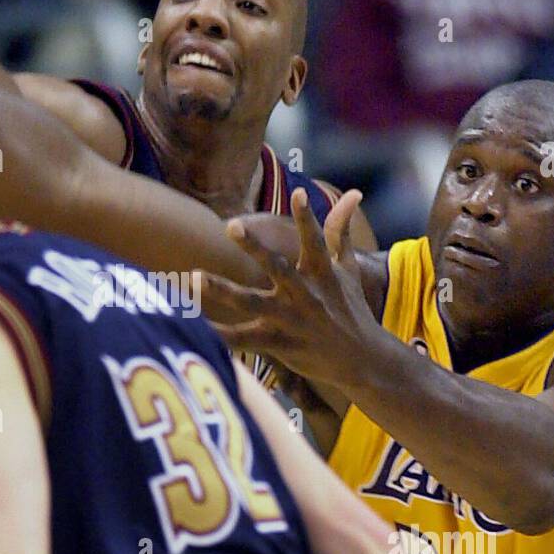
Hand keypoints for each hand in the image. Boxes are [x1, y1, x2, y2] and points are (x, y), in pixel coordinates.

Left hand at [197, 187, 373, 387]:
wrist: (362, 360)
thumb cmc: (350, 308)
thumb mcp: (348, 268)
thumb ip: (341, 231)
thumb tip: (353, 193)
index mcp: (321, 274)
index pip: (314, 240)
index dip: (307, 217)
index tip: (298, 192)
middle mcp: (304, 294)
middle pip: (276, 267)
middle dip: (254, 247)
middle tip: (231, 224)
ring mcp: (290, 320)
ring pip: (251, 303)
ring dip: (222, 290)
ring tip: (192, 276)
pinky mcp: (279, 344)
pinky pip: (244, 340)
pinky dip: (221, 336)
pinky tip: (196, 330)